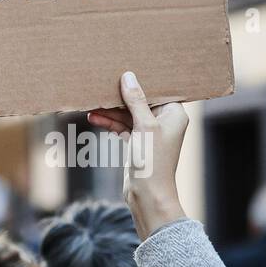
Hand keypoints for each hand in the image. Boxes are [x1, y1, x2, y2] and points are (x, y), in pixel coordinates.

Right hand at [88, 71, 188, 239]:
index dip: (141, 82)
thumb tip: (129, 76)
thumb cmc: (152, 161)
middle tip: (102, 87)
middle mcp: (165, 122)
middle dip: (120, 97)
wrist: (147, 196)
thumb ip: (136, 101)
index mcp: (174, 115)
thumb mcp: (144, 126)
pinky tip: (94, 118)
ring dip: (110, 111)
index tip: (123, 70)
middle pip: (140, 101)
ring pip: (128, 114)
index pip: (157, 91)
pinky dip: (110, 123)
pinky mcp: (138, 144)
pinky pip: (123, 126)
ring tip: (91, 106)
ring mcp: (150, 133)